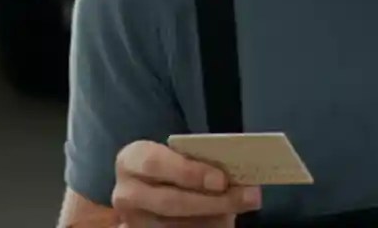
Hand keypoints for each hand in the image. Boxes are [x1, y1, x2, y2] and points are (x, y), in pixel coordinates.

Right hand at [111, 140, 261, 226]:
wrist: (158, 186)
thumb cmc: (177, 165)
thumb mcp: (185, 157)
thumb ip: (205, 161)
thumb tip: (240, 174)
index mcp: (132, 160)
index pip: (154, 163)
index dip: (189, 172)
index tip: (222, 180)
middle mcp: (127, 192)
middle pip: (170, 201)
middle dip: (213, 201)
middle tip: (250, 197)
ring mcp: (133, 220)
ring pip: (174, 226)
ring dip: (214, 218)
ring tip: (244, 207)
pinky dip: (206, 227)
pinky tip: (225, 221)